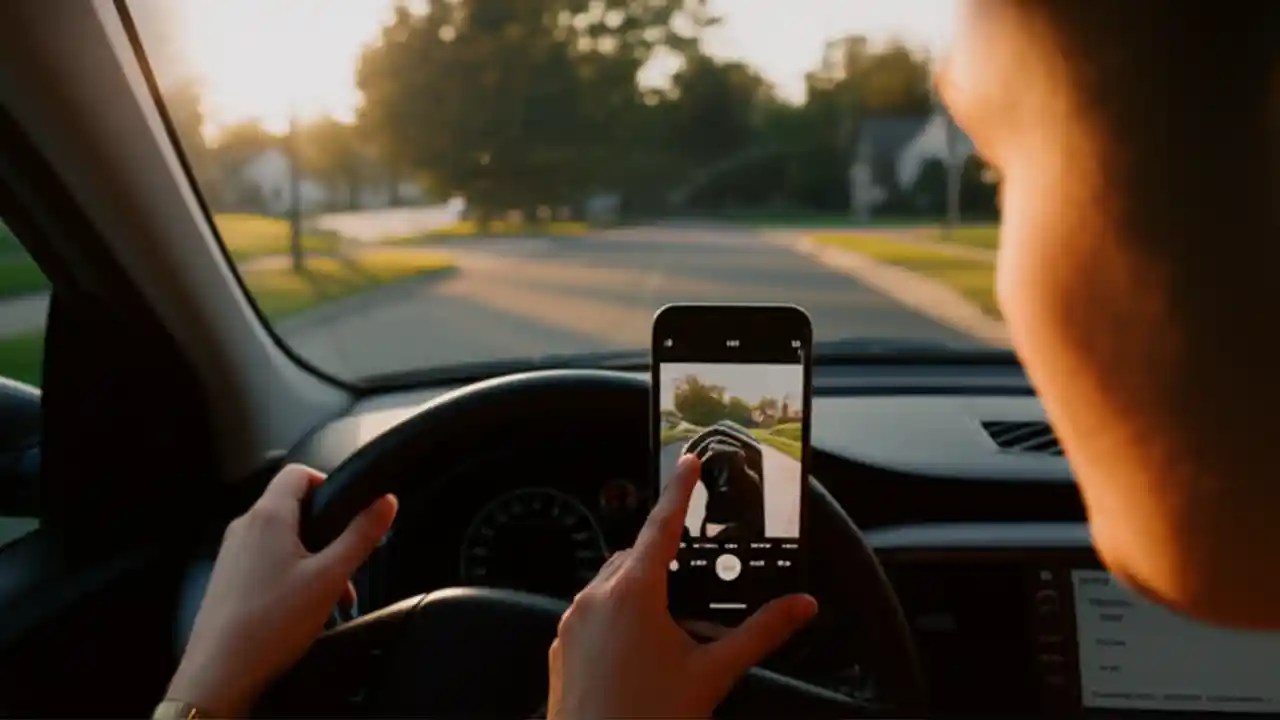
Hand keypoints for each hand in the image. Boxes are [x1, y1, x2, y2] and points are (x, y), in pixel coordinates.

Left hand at [166, 464, 397, 716]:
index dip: (328, 483)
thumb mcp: (329, 577)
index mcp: (268, 516)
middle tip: (348, 566)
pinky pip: (266, 561)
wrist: (218, 674)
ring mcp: (232, 553)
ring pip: (283, 539)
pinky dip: (292, 574)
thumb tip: (387, 500)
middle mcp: (244, 527)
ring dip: (314, 560)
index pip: (298, 473)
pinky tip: (305, 609)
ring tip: (333, 598)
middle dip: (328, 533)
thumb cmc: (273, 622)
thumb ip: (361, 535)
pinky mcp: (227, 579)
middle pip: (294, 509)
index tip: (350, 511)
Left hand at [547, 455, 816, 718]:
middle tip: (692, 596)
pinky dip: (616, 621)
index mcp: (633, 593)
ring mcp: (573, 623)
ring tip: (669, 638)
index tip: (687, 463)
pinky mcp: (561, 646)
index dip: (679, 491)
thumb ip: (759, 633)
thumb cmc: (649, 719)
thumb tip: (800, 606)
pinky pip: (592, 616)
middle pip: (636, 558)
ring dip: (639, 595)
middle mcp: (596, 598)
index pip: (661, 525)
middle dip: (664, 565)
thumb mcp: (713, 673)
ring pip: (611, 587)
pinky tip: (639, 658)